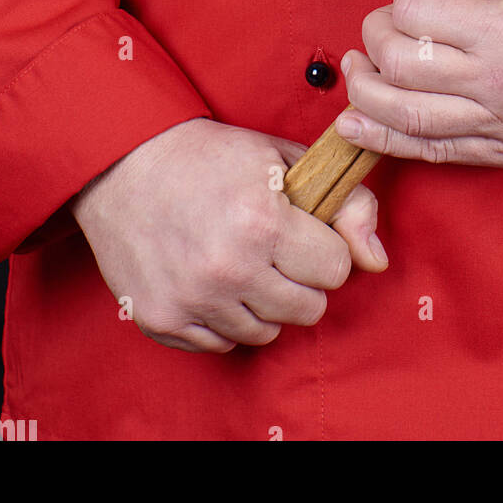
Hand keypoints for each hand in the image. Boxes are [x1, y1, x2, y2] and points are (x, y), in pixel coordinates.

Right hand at [70, 118, 386, 353]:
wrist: (126, 163)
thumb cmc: (210, 157)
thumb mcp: (284, 158)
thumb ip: (346, 203)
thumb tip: (377, 260)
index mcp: (263, 221)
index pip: (336, 269)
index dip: (324, 248)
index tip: (304, 233)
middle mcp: (229, 267)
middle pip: (308, 309)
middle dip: (301, 279)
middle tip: (274, 248)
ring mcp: (193, 299)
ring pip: (267, 332)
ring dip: (263, 302)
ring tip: (241, 260)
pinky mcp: (163, 320)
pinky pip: (222, 344)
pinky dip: (224, 318)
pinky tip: (212, 279)